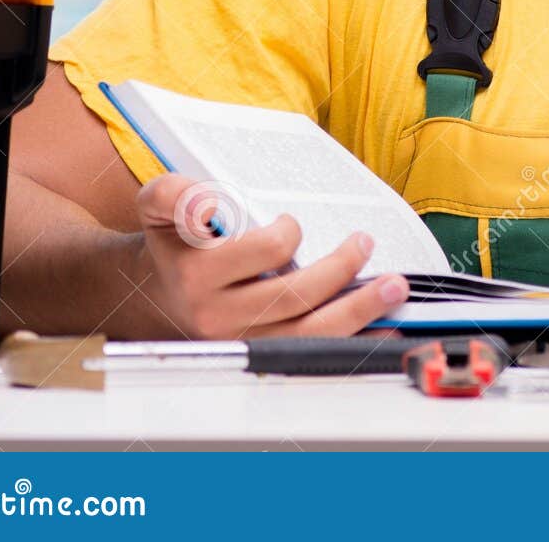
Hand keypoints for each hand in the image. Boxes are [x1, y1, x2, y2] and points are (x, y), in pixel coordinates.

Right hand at [131, 173, 409, 339]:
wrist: (153, 294)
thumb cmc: (173, 241)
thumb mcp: (159, 205)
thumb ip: (176, 194)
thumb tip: (209, 204)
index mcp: (198, 275)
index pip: (260, 253)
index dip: (287, 235)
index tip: (293, 222)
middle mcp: (219, 316)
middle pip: (294, 297)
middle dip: (340, 269)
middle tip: (365, 242)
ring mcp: (244, 340)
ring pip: (309, 332)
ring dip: (359, 308)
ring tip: (395, 287)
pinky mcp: (262, 353)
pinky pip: (313, 352)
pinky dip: (353, 340)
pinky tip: (384, 329)